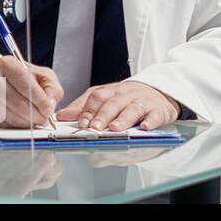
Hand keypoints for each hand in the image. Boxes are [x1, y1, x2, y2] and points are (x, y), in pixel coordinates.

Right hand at [0, 56, 63, 127]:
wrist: (0, 81)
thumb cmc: (24, 79)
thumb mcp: (42, 76)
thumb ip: (51, 88)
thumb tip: (49, 105)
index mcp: (6, 64)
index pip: (24, 83)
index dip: (38, 99)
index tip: (48, 109)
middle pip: (15, 101)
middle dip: (34, 114)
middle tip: (44, 119)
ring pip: (8, 114)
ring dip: (25, 122)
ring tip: (35, 120)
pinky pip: (0, 122)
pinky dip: (15, 125)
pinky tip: (22, 121)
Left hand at [56, 81, 179, 131]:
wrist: (158, 91)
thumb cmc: (126, 98)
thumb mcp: (104, 98)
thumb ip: (83, 107)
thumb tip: (61, 116)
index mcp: (110, 91)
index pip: (96, 97)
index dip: (87, 110)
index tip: (80, 123)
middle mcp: (125, 94)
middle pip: (112, 103)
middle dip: (102, 116)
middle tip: (94, 128)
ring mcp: (143, 101)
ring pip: (132, 109)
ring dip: (123, 119)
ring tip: (115, 129)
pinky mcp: (159, 110)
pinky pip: (155, 115)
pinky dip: (150, 121)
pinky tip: (145, 128)